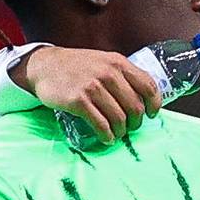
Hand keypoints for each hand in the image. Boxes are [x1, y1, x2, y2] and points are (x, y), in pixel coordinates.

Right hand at [12, 47, 162, 142]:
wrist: (45, 66)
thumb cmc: (77, 67)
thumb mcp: (102, 61)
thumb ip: (121, 74)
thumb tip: (140, 98)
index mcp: (118, 63)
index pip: (148, 86)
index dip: (154, 105)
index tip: (151, 115)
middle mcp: (108, 73)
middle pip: (135, 107)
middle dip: (135, 123)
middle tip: (129, 128)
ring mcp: (93, 87)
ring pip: (119, 119)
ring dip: (120, 132)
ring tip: (116, 134)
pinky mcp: (78, 101)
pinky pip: (100, 125)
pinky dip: (106, 136)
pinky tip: (106, 138)